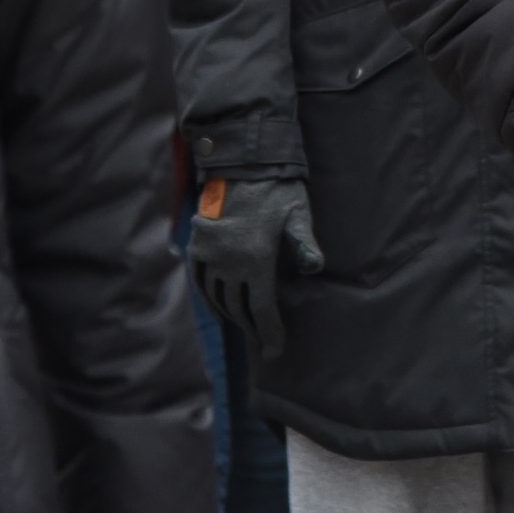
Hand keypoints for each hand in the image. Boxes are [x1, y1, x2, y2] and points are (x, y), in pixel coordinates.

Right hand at [190, 178, 323, 357]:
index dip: (269, 334)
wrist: (242, 161)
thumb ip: (304, 241)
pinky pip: (199, 281)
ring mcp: (210, 253)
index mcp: (256, 259)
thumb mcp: (297, 212)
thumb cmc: (277, 188)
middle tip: (263, 344)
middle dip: (253, 330)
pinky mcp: (198, 243)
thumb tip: (315, 268)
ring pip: (219, 298)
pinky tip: (218, 310)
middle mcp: (229, 262)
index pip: (262, 310)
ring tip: (246, 328)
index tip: (274, 352)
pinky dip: (208, 300)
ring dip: (232, 317)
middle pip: (240, 309)